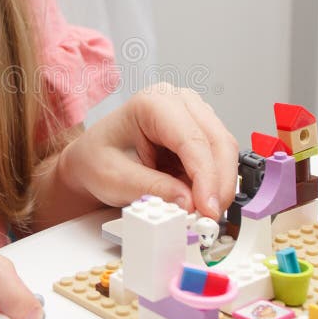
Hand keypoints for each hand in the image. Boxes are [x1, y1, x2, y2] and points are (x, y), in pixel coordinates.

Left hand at [58, 83, 237, 217]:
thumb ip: (154, 189)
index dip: (206, 177)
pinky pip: (218, 158)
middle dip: (219, 184)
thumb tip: (189, 202)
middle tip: (209, 217)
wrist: (92, 159)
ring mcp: (193, 114)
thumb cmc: (97, 159)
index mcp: (152, 103)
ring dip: (218, 184)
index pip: (192, 140)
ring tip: (199, 211)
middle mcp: (178, 101)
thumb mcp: (116, 179)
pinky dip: (213, 182)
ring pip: (224, 150)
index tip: (207, 209)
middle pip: (218, 141)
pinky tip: (197, 198)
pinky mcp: (199, 132)